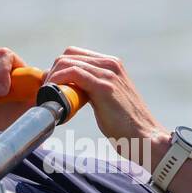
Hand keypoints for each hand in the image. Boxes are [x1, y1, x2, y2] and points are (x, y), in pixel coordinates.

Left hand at [44, 47, 167, 151]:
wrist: (144, 138)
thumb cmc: (125, 126)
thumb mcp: (106, 100)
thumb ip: (91, 91)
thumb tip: (68, 90)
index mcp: (112, 65)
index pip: (75, 54)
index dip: (59, 68)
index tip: (50, 86)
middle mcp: (110, 64)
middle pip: (68, 54)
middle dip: (53, 71)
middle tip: (46, 92)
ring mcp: (108, 73)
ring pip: (67, 62)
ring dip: (52, 78)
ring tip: (48, 97)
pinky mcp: (104, 85)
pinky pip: (72, 73)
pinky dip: (58, 81)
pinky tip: (54, 95)